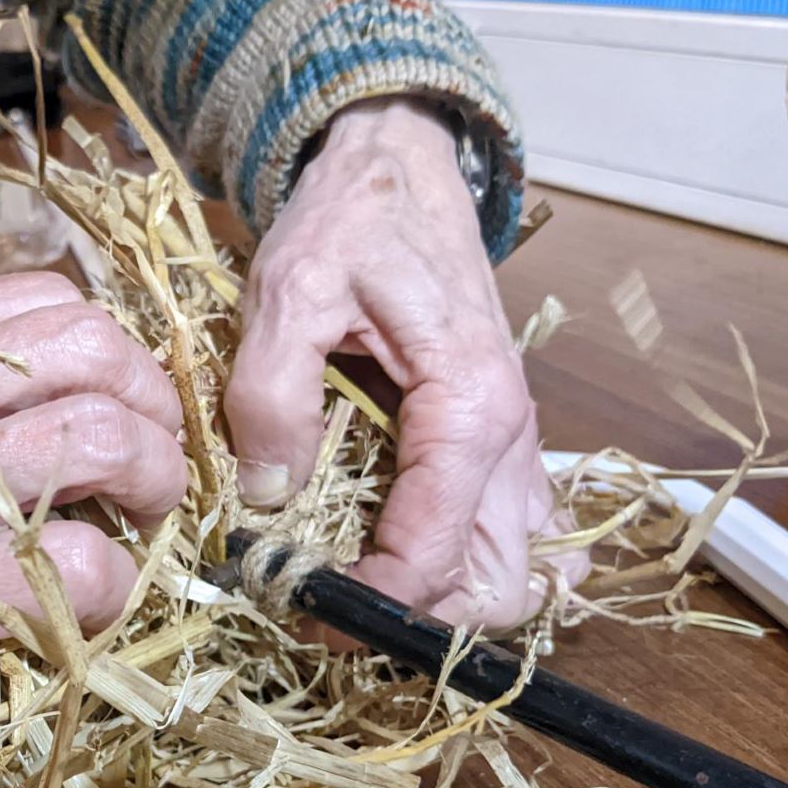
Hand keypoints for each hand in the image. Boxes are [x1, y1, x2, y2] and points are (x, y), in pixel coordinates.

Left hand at [225, 98, 587, 628]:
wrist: (400, 170)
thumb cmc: (353, 222)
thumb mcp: (290, 291)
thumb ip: (273, 395)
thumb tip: (269, 497)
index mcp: (470, 407)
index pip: (439, 552)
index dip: (371, 600)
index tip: (302, 604)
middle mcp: (512, 439)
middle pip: (497, 588)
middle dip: (418, 617)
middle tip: (331, 598)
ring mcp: (518, 449)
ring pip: (517, 577)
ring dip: (445, 603)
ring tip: (359, 581)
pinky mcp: (502, 448)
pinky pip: (517, 540)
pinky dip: (472, 570)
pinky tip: (404, 557)